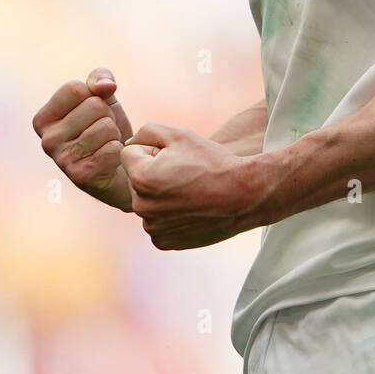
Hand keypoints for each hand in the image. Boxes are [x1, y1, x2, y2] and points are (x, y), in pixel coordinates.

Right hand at [32, 68, 133, 209]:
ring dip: (114, 134)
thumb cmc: (106, 130)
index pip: (75, 88)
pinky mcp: (81, 176)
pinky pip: (113, 148)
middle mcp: (47, 140)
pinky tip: (111, 161)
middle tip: (103, 133)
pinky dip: (119, 151)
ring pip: (106, 126)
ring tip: (106, 145)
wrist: (121, 169)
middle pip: (94, 106)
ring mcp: (62, 160)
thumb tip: (106, 86)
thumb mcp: (102, 98)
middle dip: (107, 116)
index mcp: (43, 119)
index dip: (94, 96)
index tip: (93, 113)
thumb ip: (99, 79)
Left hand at [120, 124, 264, 249]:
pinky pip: (157, 222)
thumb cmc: (212, 162)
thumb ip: (147, 132)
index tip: (177, 158)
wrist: (244, 195)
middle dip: (154, 173)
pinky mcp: (163, 242)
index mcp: (140, 178)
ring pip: (148, 201)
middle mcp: (141, 206)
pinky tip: (190, 209)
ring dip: (162, 195)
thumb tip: (130, 143)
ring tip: (190, 192)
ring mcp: (152, 227)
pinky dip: (170, 215)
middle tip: (186, 174)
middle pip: (137, 179)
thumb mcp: (180, 134)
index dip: (154, 150)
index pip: (131, 153)